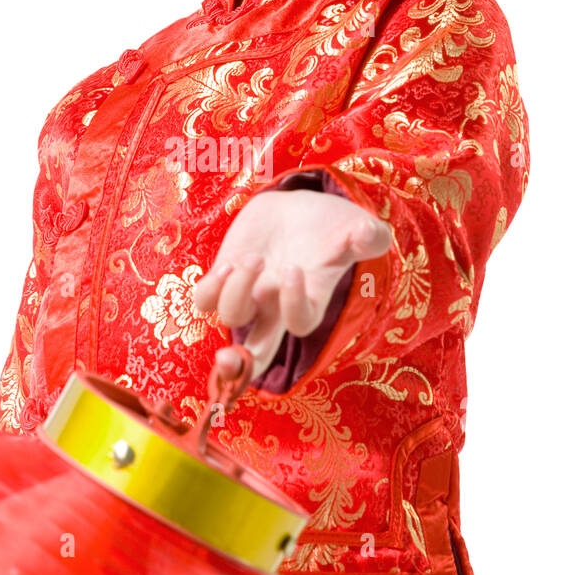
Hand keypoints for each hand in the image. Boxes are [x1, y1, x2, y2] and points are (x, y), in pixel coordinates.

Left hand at [193, 188, 392, 380]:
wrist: (299, 209)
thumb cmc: (332, 227)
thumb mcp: (356, 228)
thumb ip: (368, 235)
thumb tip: (369, 234)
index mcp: (309, 299)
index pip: (300, 324)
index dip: (294, 305)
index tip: (294, 269)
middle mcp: (276, 306)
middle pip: (255, 353)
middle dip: (239, 364)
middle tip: (228, 359)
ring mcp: (248, 293)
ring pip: (230, 317)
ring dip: (236, 291)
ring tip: (254, 259)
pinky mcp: (224, 275)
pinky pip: (205, 299)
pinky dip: (210, 288)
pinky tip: (228, 263)